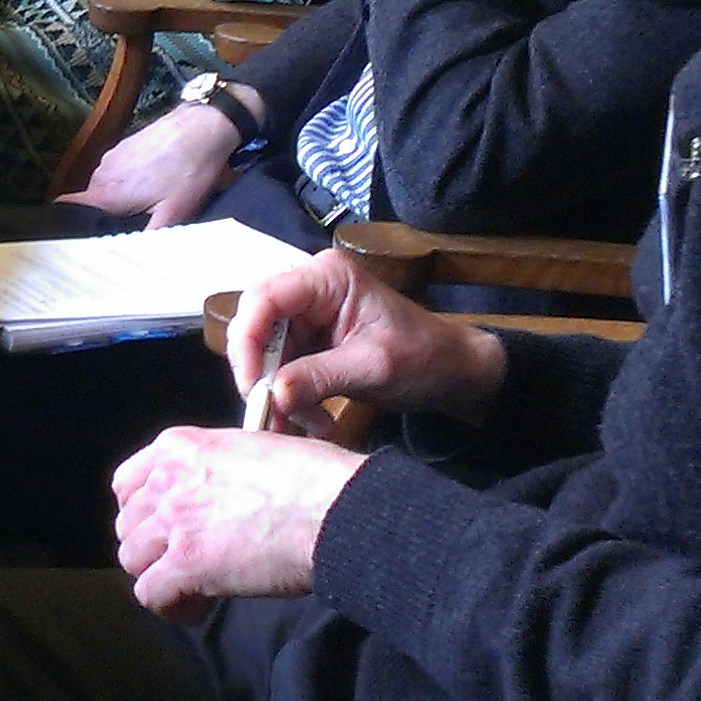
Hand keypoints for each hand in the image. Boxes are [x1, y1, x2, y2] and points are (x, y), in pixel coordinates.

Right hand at [62, 101, 241, 227]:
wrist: (203, 127)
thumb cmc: (190, 169)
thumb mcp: (175, 213)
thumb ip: (149, 238)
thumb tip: (135, 258)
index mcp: (108, 192)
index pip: (66, 208)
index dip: (66, 226)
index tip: (76, 238)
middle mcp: (103, 173)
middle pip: (90, 203)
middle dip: (106, 216)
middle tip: (131, 227)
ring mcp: (113, 157)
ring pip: (105, 188)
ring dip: (120, 199)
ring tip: (148, 204)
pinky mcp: (124, 147)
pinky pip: (117, 173)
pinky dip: (129, 183)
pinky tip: (154, 184)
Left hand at [113, 426, 364, 622]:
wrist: (334, 507)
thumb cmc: (313, 478)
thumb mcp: (251, 450)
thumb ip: (217, 471)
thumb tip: (218, 497)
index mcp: (180, 447)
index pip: (128, 483)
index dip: (145, 512)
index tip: (167, 529)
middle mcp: (167, 480)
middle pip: (128, 524)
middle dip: (153, 547)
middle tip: (186, 562)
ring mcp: (174, 521)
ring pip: (132, 560)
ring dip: (159, 576)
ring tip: (192, 588)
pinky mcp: (186, 564)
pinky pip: (150, 594)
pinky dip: (170, 607)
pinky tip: (199, 608)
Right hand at [227, 250, 508, 433]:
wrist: (453, 371)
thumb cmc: (425, 356)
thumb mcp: (373, 368)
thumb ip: (319, 378)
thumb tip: (271, 394)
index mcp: (327, 277)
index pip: (264, 299)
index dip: (247, 341)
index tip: (252, 385)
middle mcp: (310, 288)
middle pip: (257, 325)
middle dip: (261, 373)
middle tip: (270, 412)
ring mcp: (308, 315)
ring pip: (266, 353)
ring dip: (279, 393)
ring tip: (305, 424)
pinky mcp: (309, 340)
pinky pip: (282, 368)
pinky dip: (291, 397)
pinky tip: (312, 420)